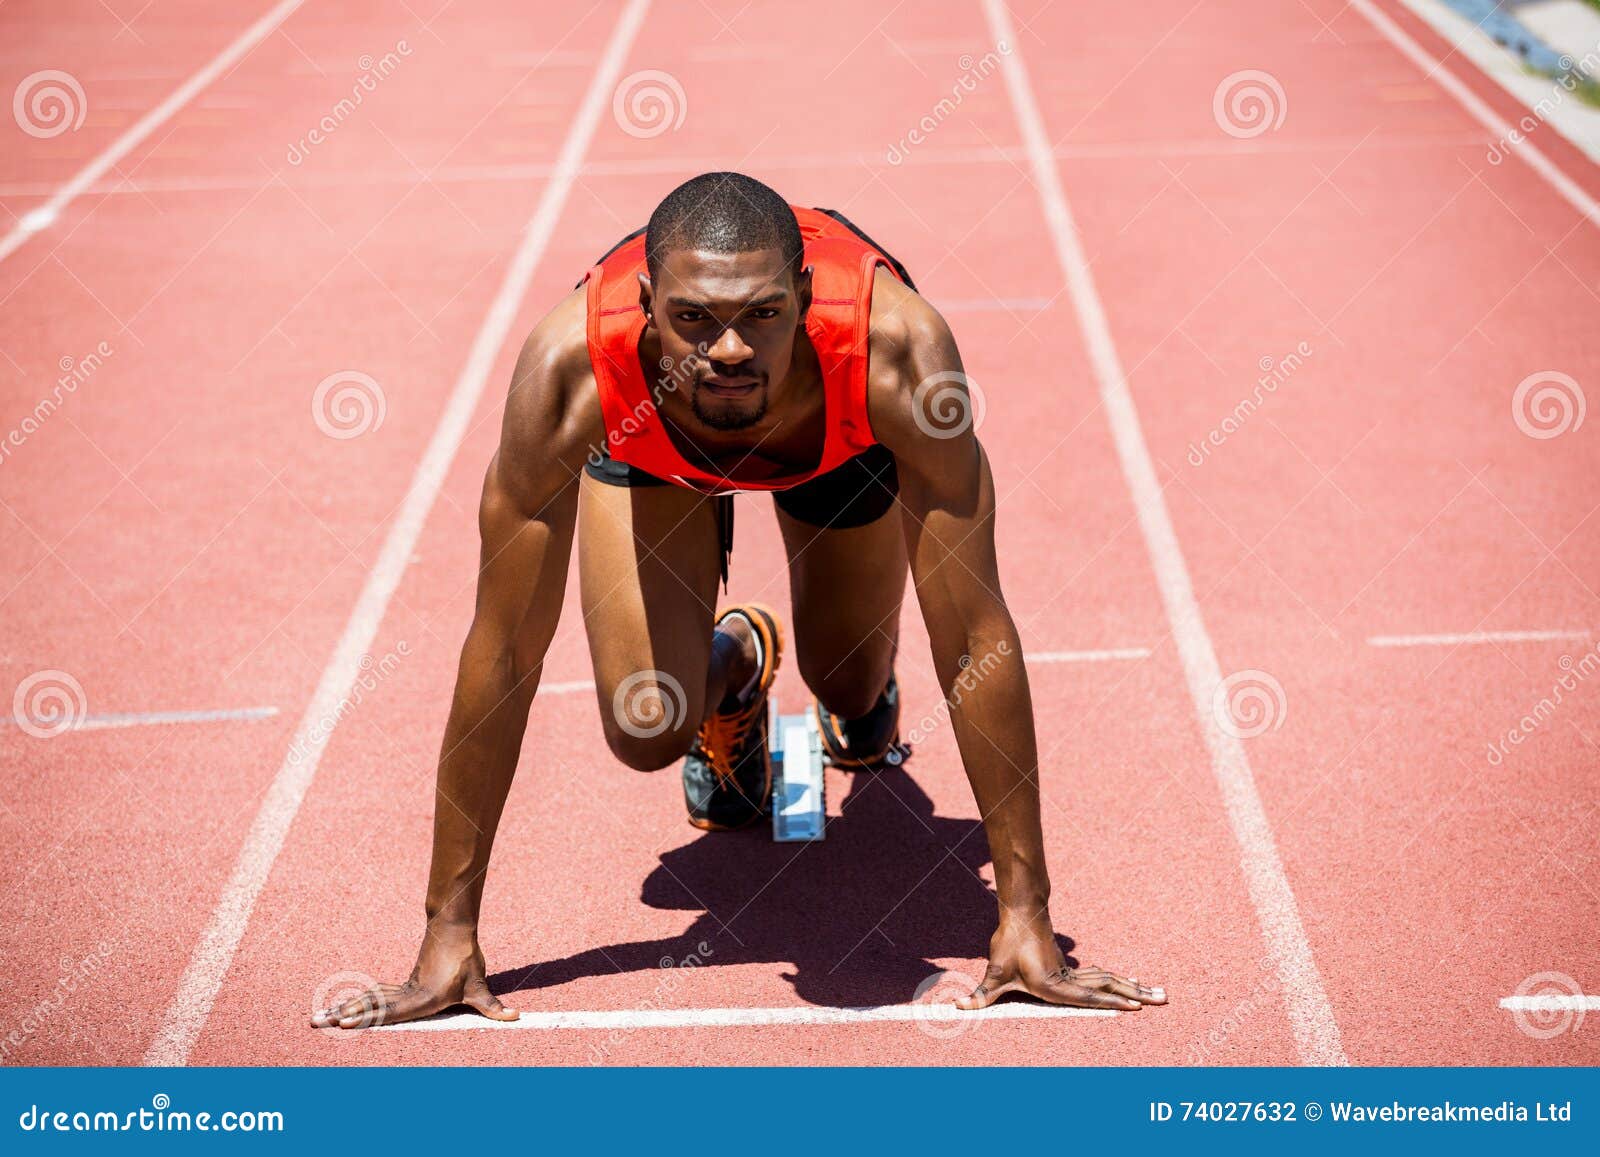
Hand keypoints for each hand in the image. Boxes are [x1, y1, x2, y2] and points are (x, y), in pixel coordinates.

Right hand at [311, 927, 517, 1028]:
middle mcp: (405, 995)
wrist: (453, 930)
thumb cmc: (465, 960)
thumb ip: (492, 1006)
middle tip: (314, 1022)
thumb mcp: (479, 986)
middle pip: (368, 1007)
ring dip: (342, 1010)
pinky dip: (356, 1003)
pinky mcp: (401, 986)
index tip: (343, 1023)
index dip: (365, 1019)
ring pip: (366, 1000)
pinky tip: (340, 1009)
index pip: (389, 1013)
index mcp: (420, 999)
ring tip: (317, 1018)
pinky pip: (374, 996)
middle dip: (341, 1017)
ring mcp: (401, 989)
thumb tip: (515, 1018)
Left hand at [957, 916, 1165, 1011]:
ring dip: (1133, 987)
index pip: (1090, 997)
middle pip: (1110, 986)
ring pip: (1110, 979)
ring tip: (1158, 994)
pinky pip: (1101, 977)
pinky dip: (1118, 981)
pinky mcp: (1071, 969)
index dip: (1114, 1002)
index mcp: (1056, 985)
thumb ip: (979, 995)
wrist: (1019, 915)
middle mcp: (1070, 979)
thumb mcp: (994, 972)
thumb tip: (955, 1008)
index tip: (1138, 1006)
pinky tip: (1130, 984)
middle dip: (1137, 995)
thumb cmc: (1008, 944)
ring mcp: (1074, 973)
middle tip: (1164, 999)